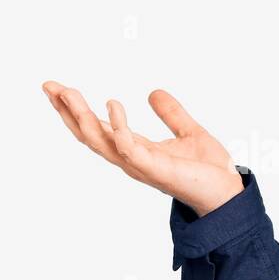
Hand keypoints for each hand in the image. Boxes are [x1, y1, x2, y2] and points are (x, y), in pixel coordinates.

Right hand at [42, 82, 244, 217]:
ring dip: (81, 117)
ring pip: (100, 141)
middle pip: (89, 134)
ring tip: (68, 92)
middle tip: (49, 86)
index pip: (98, 128)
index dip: (75, 110)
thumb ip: (172, 114)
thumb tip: (154, 92)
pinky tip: (113, 103)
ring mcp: (140, 165)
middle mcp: (131, 158)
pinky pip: (129, 146)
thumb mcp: (188, 132)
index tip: (57, 88)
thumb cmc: (209, 171)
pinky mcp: (154, 168)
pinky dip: (118, 125)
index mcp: (136, 149)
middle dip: (67, 111)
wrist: (229, 193)